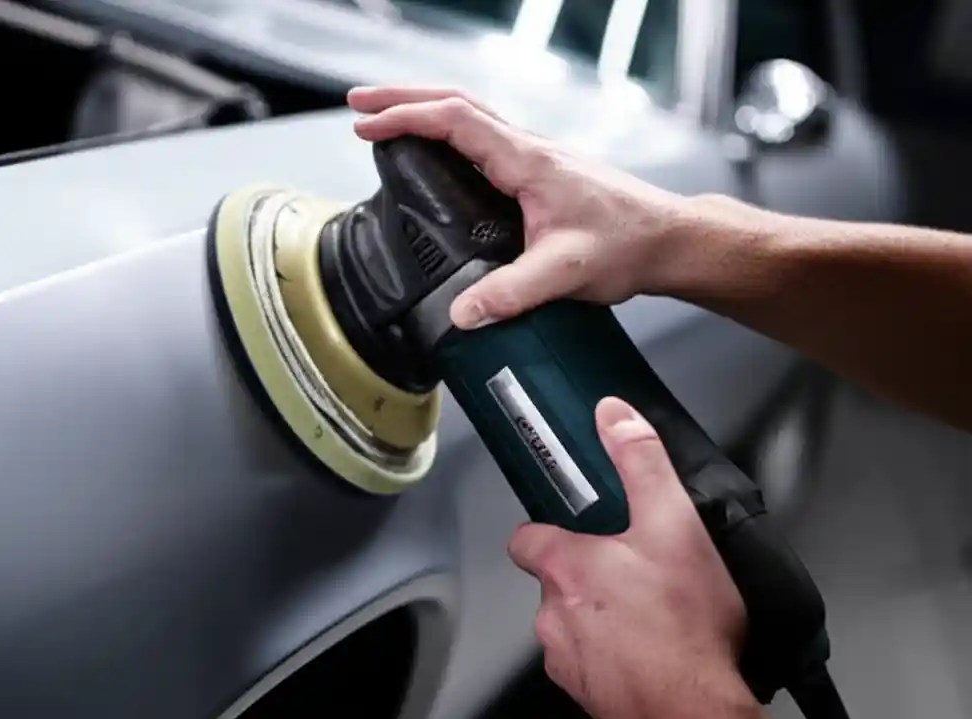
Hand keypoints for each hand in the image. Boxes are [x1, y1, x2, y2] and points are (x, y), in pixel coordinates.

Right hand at [347, 86, 690, 328]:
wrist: (668, 240)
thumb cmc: (629, 244)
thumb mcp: (566, 272)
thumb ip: (511, 293)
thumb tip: (461, 312)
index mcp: (528, 160)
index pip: (456, 121)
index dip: (407, 118)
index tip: (368, 127)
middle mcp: (528, 149)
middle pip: (455, 103)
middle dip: (402, 98)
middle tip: (359, 106)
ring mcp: (533, 157)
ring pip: (468, 115)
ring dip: (423, 109)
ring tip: (383, 118)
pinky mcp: (536, 173)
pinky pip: (480, 137)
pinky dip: (445, 131)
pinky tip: (434, 150)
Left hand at [508, 397, 760, 718]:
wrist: (692, 712)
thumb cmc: (683, 628)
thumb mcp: (673, 525)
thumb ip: (641, 465)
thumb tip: (614, 416)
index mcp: (563, 567)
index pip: (526, 538)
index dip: (547, 530)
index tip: (573, 526)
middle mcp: (552, 615)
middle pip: (554, 582)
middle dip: (586, 575)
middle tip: (633, 571)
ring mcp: (567, 658)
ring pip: (572, 624)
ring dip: (600, 617)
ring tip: (649, 613)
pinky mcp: (588, 693)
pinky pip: (593, 663)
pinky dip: (614, 656)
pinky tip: (652, 652)